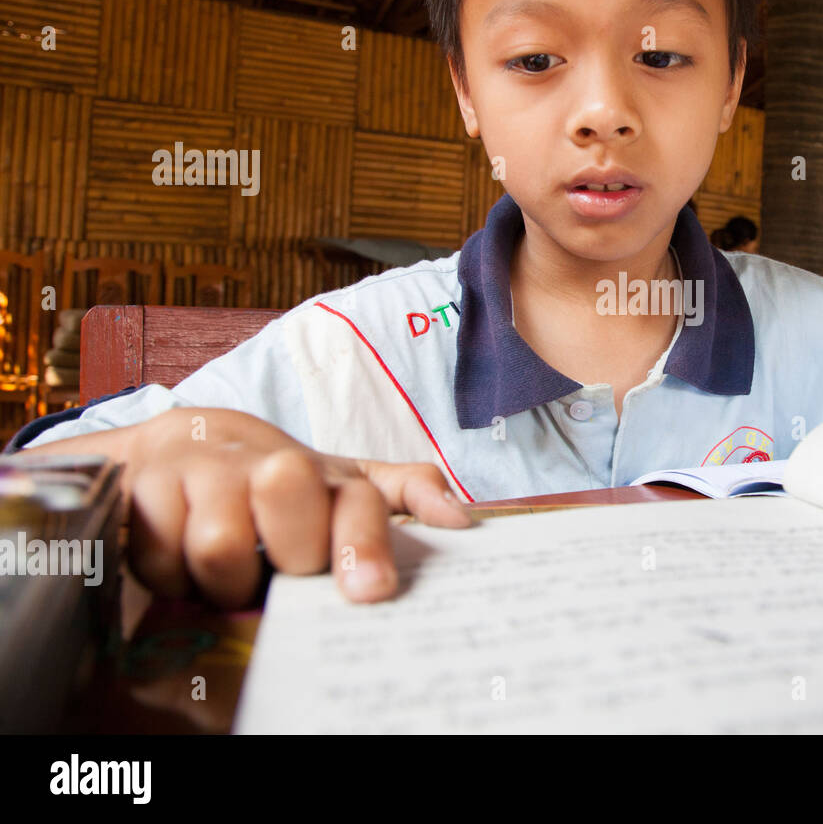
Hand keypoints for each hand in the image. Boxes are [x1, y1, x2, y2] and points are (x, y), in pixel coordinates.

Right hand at [121, 407, 472, 607]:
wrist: (188, 445)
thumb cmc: (279, 485)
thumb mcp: (347, 486)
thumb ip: (407, 494)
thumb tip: (460, 518)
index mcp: (329, 476)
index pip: (355, 501)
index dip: (363, 543)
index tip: (371, 591)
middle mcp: (270, 465)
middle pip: (285, 497)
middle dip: (286, 552)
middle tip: (281, 570)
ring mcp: (206, 471)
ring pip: (219, 545)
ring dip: (225, 581)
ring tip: (232, 574)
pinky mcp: (148, 487)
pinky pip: (160, 554)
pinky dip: (171, 573)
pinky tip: (182, 557)